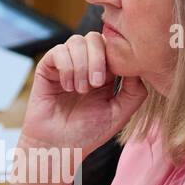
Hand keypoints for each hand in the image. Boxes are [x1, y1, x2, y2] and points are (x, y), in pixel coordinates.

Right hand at [20, 32, 147, 157]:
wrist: (59, 147)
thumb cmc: (88, 133)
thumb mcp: (119, 114)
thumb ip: (134, 92)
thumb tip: (137, 67)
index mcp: (105, 72)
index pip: (113, 46)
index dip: (115, 56)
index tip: (114, 80)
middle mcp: (85, 64)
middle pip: (96, 38)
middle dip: (98, 59)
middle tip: (96, 84)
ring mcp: (66, 64)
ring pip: (77, 41)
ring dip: (81, 65)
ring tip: (80, 90)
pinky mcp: (47, 68)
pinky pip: (58, 51)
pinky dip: (66, 68)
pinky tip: (67, 87)